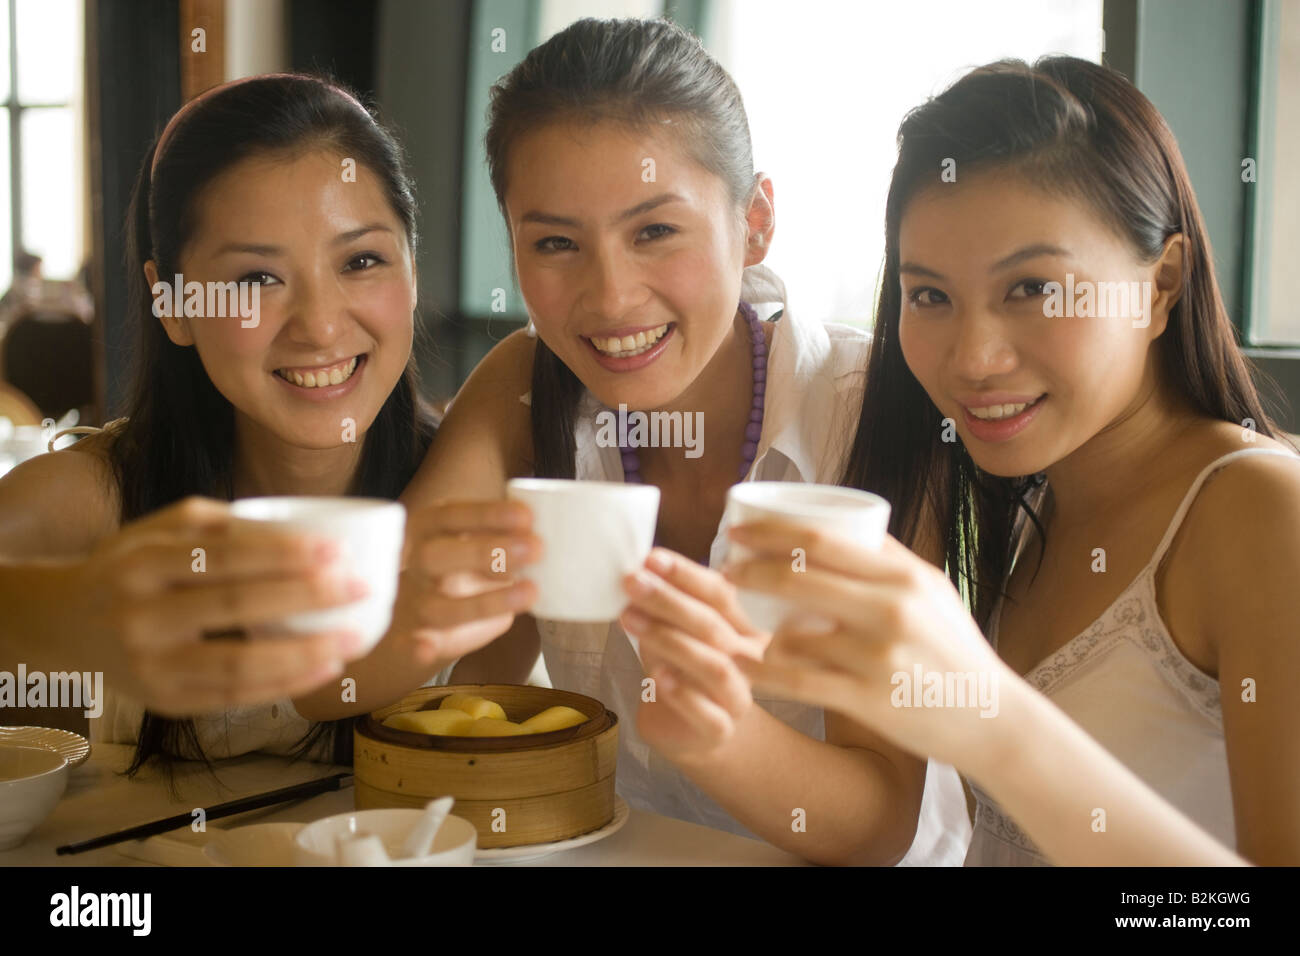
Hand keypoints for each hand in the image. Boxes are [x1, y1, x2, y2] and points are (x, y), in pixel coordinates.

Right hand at [74, 496, 369, 716]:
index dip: (283, 553)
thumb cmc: (131, 565)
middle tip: (360, 586)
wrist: (61, 621)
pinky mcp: (164, 701)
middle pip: (235, 607)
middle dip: (307, 597)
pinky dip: (284, 685)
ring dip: (304, 653)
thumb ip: (221, 525)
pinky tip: (323, 668)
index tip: (337, 548)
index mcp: (142, 563)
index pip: (223, 556)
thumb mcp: (159, 529)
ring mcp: (150, 666)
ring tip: (353, 639)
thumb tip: (300, 531)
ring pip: (237, 665)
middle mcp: (141, 616)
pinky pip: (233, 697)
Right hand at [395, 499, 540, 665]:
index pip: (452, 515)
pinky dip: (414, 648)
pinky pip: (407, 645)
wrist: (426, 613)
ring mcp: (415, 602)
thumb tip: (541, 534)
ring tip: (531, 592)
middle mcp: (418, 564)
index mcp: (430, 529)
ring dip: (483, 603)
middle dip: (484, 551)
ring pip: (436, 606)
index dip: (488, 514)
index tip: (527, 516)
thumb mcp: (480, 541)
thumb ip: (502, 535)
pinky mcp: (417, 638)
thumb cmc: (465, 565)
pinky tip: (425, 648)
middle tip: (534, 549)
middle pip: (436, 555)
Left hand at [619, 548, 764, 764]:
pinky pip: (708, 714)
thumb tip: (639, 570)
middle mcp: (747, 659)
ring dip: (670, 640)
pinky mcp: (721, 730)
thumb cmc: (681, 670)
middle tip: (634, 582)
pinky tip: (657, 677)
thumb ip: (664, 606)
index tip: (651, 558)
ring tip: (631, 620)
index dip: (686, 574)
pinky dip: (682, 694)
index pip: (721, 593)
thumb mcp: (671, 632)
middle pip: (714, 625)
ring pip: (715, 666)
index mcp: (740, 626)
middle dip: (670, 600)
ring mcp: (738, 696)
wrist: (687, 729)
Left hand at [723, 520, 1015, 770]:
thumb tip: (842, 524)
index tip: (737, 532)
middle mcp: (890, 611)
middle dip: (749, 571)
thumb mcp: (933, 591)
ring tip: (745, 628)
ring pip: (792, 634)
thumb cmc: (954, 649)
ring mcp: (877, 657)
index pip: (821, 539)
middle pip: (797, 578)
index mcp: (903, 576)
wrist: (991, 718)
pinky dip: (764, 673)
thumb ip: (889, 558)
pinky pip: (798, 682)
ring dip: (759, 630)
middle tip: (726, 572)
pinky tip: (744, 666)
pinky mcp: (866, 699)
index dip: (769, 532)